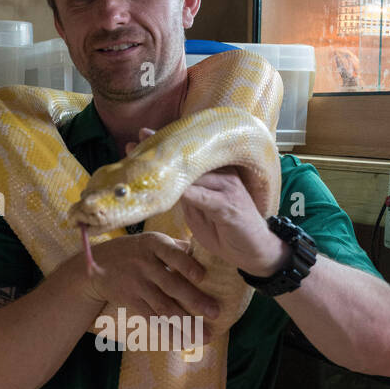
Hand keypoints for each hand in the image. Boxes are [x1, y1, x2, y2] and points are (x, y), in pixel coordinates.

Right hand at [71, 231, 219, 340]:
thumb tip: (209, 254)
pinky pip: (151, 319)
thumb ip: (177, 248)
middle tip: (216, 313)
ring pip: (163, 307)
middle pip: (171, 285)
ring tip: (204, 335)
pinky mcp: (130, 301)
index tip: (203, 277)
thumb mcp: (151, 241)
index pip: (172, 254)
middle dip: (195, 300)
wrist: (96, 266)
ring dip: (185, 323)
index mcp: (154, 245)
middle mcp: (144, 264)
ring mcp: (136, 284)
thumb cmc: (135, 251)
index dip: (186, 265)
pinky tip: (182, 341)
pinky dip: (168, 331)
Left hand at [128, 126, 285, 276]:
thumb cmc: (225, 231)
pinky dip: (189, 194)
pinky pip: (206, 197)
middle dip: (161, 154)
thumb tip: (162, 186)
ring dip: (170, 172)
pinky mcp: (230, 206)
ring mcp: (228, 188)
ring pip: (195, 175)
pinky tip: (172, 191)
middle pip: (188, 160)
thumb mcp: (198, 212)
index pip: (188, 155)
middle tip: (134, 146)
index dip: (164, 145)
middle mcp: (223, 175)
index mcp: (215, 173)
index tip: (140, 136)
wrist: (254, 252)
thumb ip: (184, 197)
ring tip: (146, 166)